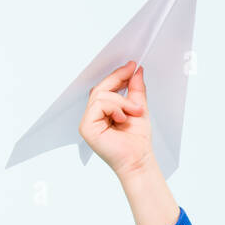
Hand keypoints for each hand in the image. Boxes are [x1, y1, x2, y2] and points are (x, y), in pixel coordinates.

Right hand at [78, 60, 153, 179]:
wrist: (139, 160)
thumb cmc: (138, 142)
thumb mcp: (139, 108)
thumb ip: (135, 89)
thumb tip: (136, 70)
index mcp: (103, 112)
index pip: (105, 88)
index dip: (117, 75)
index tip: (131, 65)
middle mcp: (93, 116)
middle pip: (100, 88)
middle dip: (119, 81)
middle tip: (132, 73)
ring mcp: (87, 121)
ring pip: (101, 95)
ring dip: (121, 100)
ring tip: (135, 111)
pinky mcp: (86, 127)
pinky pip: (98, 104)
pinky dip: (114, 108)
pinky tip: (123, 119)